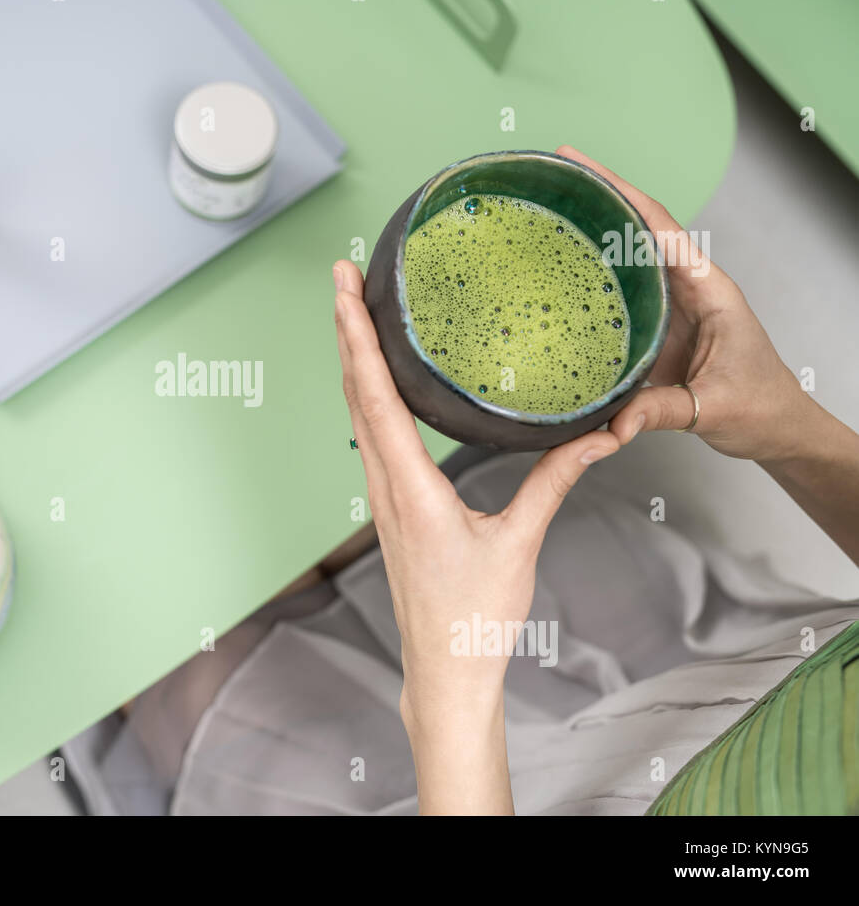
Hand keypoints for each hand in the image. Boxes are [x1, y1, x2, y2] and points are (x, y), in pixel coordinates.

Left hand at [332, 259, 618, 812]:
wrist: (443, 667)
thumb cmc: (476, 615)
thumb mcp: (521, 542)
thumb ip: (555, 481)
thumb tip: (600, 434)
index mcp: (410, 487)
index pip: (374, 395)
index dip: (357, 335)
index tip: (343, 288)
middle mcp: (383, 484)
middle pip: (354, 391)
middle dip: (345, 329)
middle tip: (341, 274)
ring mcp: (380, 495)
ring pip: (356, 412)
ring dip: (351, 357)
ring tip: (352, 309)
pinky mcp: (389, 505)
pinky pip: (368, 435)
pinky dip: (365, 392)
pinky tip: (375, 378)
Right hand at [556, 146, 818, 460]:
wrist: (776, 428)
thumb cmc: (761, 407)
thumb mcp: (713, 408)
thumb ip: (662, 410)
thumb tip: (614, 420)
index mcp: (708, 289)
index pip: (659, 228)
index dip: (619, 192)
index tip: (582, 165)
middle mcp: (687, 288)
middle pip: (638, 228)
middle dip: (598, 196)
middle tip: (552, 174)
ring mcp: (670, 306)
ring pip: (626, 257)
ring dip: (592, 231)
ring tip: (548, 209)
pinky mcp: (655, 328)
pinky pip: (620, 292)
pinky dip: (591, 274)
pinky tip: (560, 269)